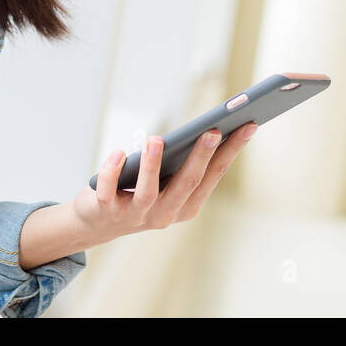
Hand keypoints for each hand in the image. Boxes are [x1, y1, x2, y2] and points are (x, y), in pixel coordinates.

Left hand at [71, 122, 257, 240]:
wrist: (97, 220)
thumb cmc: (137, 189)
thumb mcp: (163, 179)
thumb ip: (179, 161)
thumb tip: (202, 128)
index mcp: (186, 205)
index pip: (214, 174)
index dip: (232, 150)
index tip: (248, 125)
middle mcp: (165, 214)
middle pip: (187, 183)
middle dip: (202, 156)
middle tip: (213, 130)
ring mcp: (136, 215)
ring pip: (149, 193)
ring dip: (153, 165)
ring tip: (156, 139)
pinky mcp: (107, 211)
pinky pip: (109, 191)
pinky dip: (112, 171)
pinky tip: (119, 153)